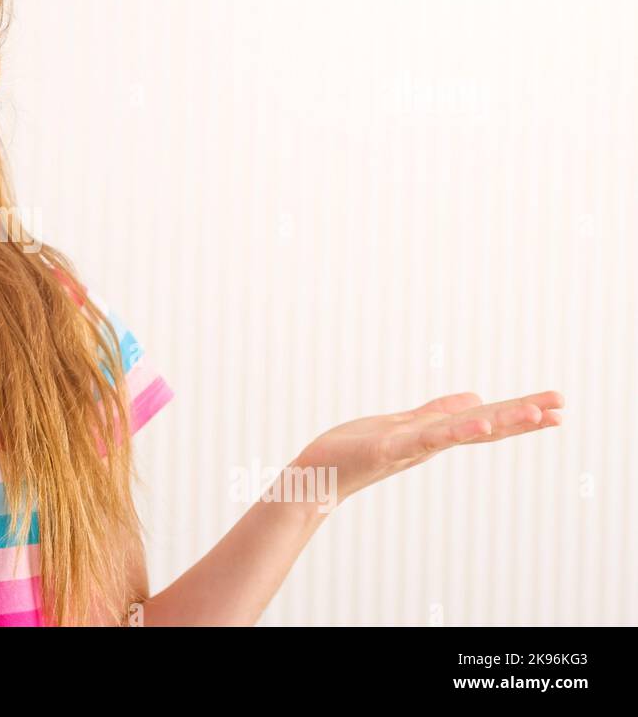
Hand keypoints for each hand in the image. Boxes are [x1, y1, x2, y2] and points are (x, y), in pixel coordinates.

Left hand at [293, 389, 564, 504]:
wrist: (315, 477)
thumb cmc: (353, 451)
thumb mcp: (401, 425)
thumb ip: (437, 414)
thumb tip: (476, 399)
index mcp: (433, 435)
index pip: (484, 421)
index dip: (518, 414)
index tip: (557, 406)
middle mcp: (428, 443)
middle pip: (482, 426)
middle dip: (521, 416)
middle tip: (563, 408)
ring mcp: (410, 447)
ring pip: (460, 432)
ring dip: (497, 422)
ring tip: (534, 412)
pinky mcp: (386, 449)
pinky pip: (422, 438)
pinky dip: (449, 430)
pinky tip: (475, 421)